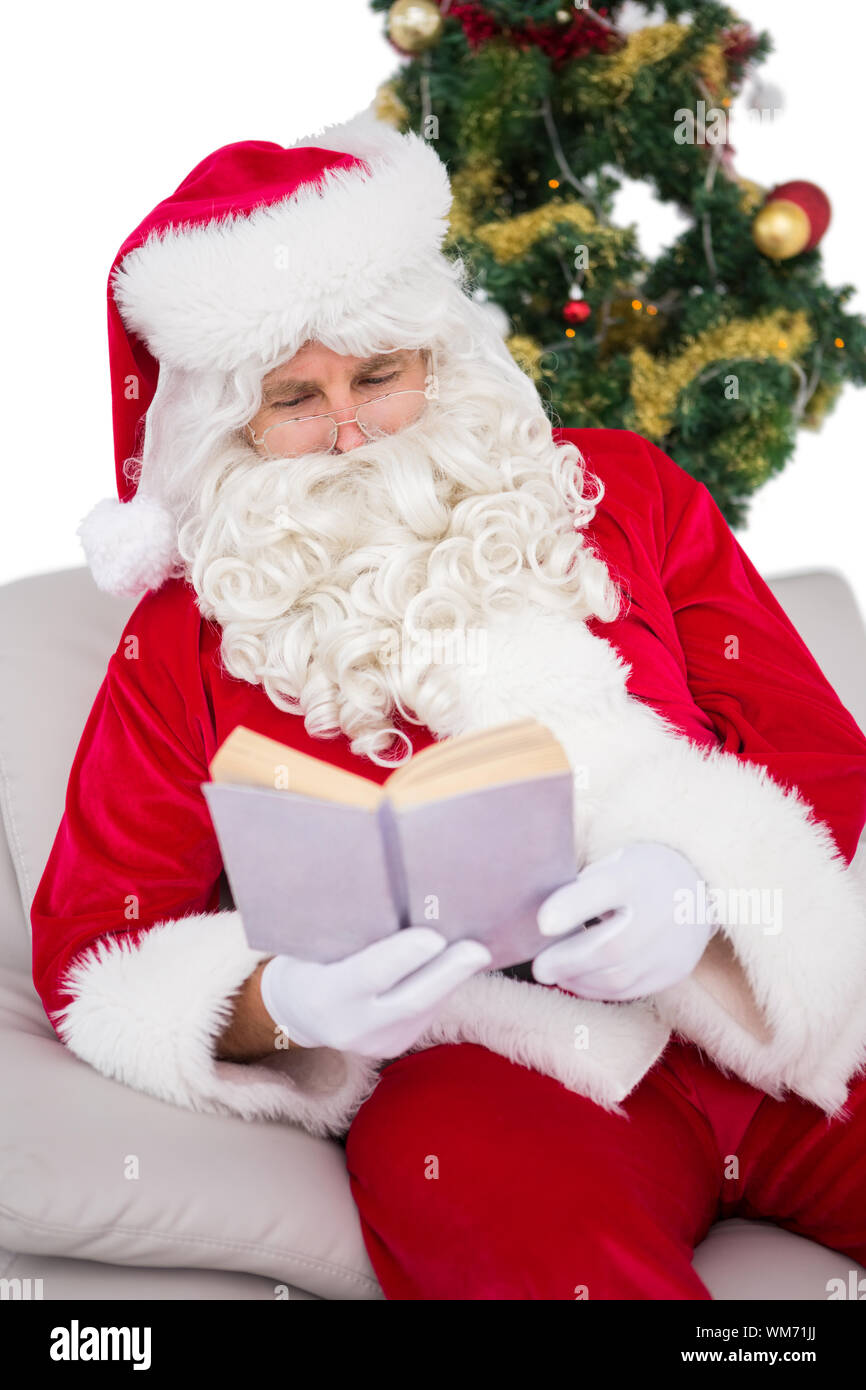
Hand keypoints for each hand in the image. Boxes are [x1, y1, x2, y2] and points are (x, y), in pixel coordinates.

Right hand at [259, 928, 492, 1056]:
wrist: (298, 1011)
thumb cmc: (308, 959)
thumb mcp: (315, 944)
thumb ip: (349, 930)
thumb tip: (398, 894)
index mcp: (324, 994)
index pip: (369, 975)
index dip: (403, 957)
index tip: (434, 936)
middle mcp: (351, 1025)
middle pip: (410, 1000)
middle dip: (448, 973)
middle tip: (478, 949)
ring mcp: (376, 1042)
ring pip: (425, 1008)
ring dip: (453, 978)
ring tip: (477, 947)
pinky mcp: (395, 1045)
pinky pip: (426, 1014)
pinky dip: (443, 987)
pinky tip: (457, 965)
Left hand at [531, 842, 714, 1000]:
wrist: (698, 886)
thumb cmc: (637, 872)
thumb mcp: (614, 862)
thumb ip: (581, 886)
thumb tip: (538, 921)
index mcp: (636, 876)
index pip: (605, 889)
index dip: (571, 907)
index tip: (542, 923)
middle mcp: (658, 912)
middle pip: (610, 946)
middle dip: (567, 961)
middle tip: (539, 967)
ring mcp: (669, 947)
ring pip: (618, 977)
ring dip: (578, 980)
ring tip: (556, 974)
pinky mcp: (673, 971)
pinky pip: (629, 990)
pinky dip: (598, 989)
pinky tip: (579, 981)